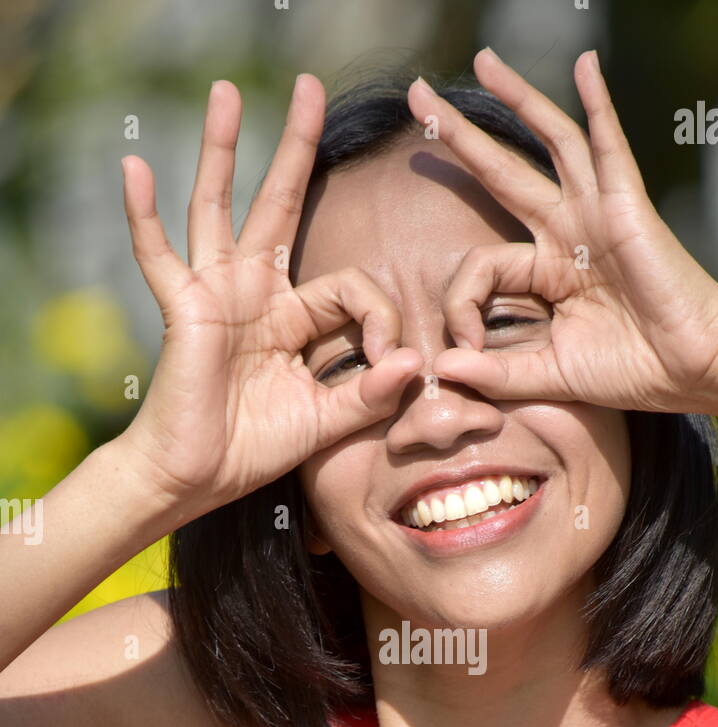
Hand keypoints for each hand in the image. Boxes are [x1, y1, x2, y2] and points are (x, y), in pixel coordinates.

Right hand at [119, 76, 419, 518]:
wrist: (196, 479)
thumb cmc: (253, 449)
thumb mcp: (325, 422)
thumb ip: (368, 395)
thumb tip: (412, 364)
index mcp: (291, 318)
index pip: (348, 287)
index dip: (379, 316)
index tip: (390, 361)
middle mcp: (253, 294)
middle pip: (279, 206)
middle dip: (296, 150)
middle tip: (310, 87)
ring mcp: (215, 295)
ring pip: (219, 207)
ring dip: (224, 149)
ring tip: (228, 93)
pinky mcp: (183, 309)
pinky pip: (158, 254)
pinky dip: (143, 214)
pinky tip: (134, 166)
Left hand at [408, 49, 717, 415]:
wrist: (693, 371)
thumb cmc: (633, 372)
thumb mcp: (551, 376)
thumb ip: (497, 374)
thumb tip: (441, 368)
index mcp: (547, 272)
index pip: (480, 265)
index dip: (460, 304)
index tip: (463, 347)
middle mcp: (568, 232)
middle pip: (503, 171)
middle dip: (459, 135)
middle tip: (418, 96)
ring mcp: (597, 214)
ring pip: (551, 142)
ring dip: (517, 98)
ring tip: (481, 60)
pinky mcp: (627, 207)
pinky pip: (608, 146)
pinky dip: (598, 104)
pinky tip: (585, 65)